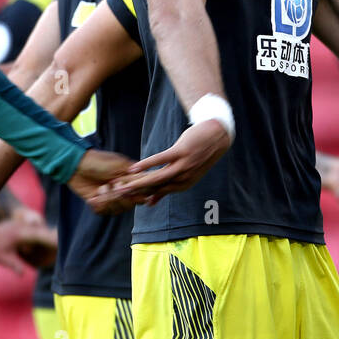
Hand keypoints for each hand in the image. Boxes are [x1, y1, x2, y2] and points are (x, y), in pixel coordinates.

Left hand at [0, 209, 57, 274]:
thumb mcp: (2, 258)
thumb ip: (14, 265)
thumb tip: (22, 274)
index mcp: (19, 233)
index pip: (39, 235)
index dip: (51, 238)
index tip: (61, 241)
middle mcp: (23, 227)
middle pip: (42, 231)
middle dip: (54, 236)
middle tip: (66, 241)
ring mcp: (23, 225)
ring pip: (40, 230)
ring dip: (50, 235)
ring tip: (62, 241)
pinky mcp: (23, 227)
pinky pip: (36, 231)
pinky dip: (44, 235)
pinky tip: (53, 238)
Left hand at [67, 148, 139, 213]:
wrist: (76, 166)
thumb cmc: (99, 162)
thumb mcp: (119, 165)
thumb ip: (134, 176)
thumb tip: (149, 182)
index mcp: (130, 179)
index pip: (142, 193)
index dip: (135, 194)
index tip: (125, 187)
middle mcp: (123, 190)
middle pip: (130, 204)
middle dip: (119, 197)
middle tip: (110, 185)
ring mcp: (111, 198)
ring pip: (118, 209)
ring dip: (107, 200)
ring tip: (100, 188)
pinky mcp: (100, 204)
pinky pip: (104, 211)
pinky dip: (98, 204)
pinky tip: (93, 196)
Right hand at [91, 120, 228, 210]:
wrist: (217, 135)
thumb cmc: (199, 154)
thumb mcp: (187, 173)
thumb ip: (168, 187)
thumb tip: (151, 202)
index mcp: (185, 185)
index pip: (160, 193)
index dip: (143, 197)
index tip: (127, 200)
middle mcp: (184, 178)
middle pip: (158, 188)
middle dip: (138, 193)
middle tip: (121, 196)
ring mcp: (183, 165)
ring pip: (158, 177)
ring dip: (140, 182)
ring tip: (125, 186)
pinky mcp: (181, 152)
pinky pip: (161, 159)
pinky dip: (148, 164)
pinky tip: (136, 167)